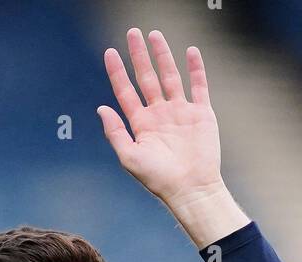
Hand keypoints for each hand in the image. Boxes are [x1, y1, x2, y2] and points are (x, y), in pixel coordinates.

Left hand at [98, 29, 222, 212]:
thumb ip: (115, 132)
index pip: (126, 92)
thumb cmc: (158, 179)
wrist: (190, 189)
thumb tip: (100, 108)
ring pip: (170, 76)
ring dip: (162, 56)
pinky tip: (190, 51)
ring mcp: (181, 112)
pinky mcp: (201, 113)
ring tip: (154, 35)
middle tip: (132, 33)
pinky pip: (199, 85)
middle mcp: (160, 115)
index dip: (117, 72)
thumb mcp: (130, 157)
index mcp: (141, 124)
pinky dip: (196, 69)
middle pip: (147, 78)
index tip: (110, 52)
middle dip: (139, 56)